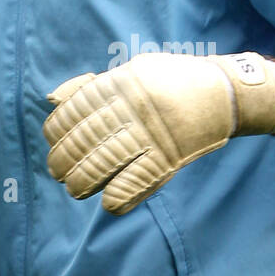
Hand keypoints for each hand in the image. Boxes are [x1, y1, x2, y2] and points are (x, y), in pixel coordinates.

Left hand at [43, 51, 274, 214]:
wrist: (222, 93)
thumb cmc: (170, 82)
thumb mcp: (130, 72)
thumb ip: (91, 87)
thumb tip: (51, 100)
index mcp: (118, 84)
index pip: (73, 112)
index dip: (56, 131)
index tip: (53, 142)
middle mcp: (131, 108)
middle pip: (83, 140)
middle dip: (63, 161)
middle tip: (59, 173)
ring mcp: (150, 134)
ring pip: (103, 163)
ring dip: (82, 182)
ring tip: (75, 189)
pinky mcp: (169, 157)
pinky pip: (136, 180)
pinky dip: (117, 196)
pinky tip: (107, 203)